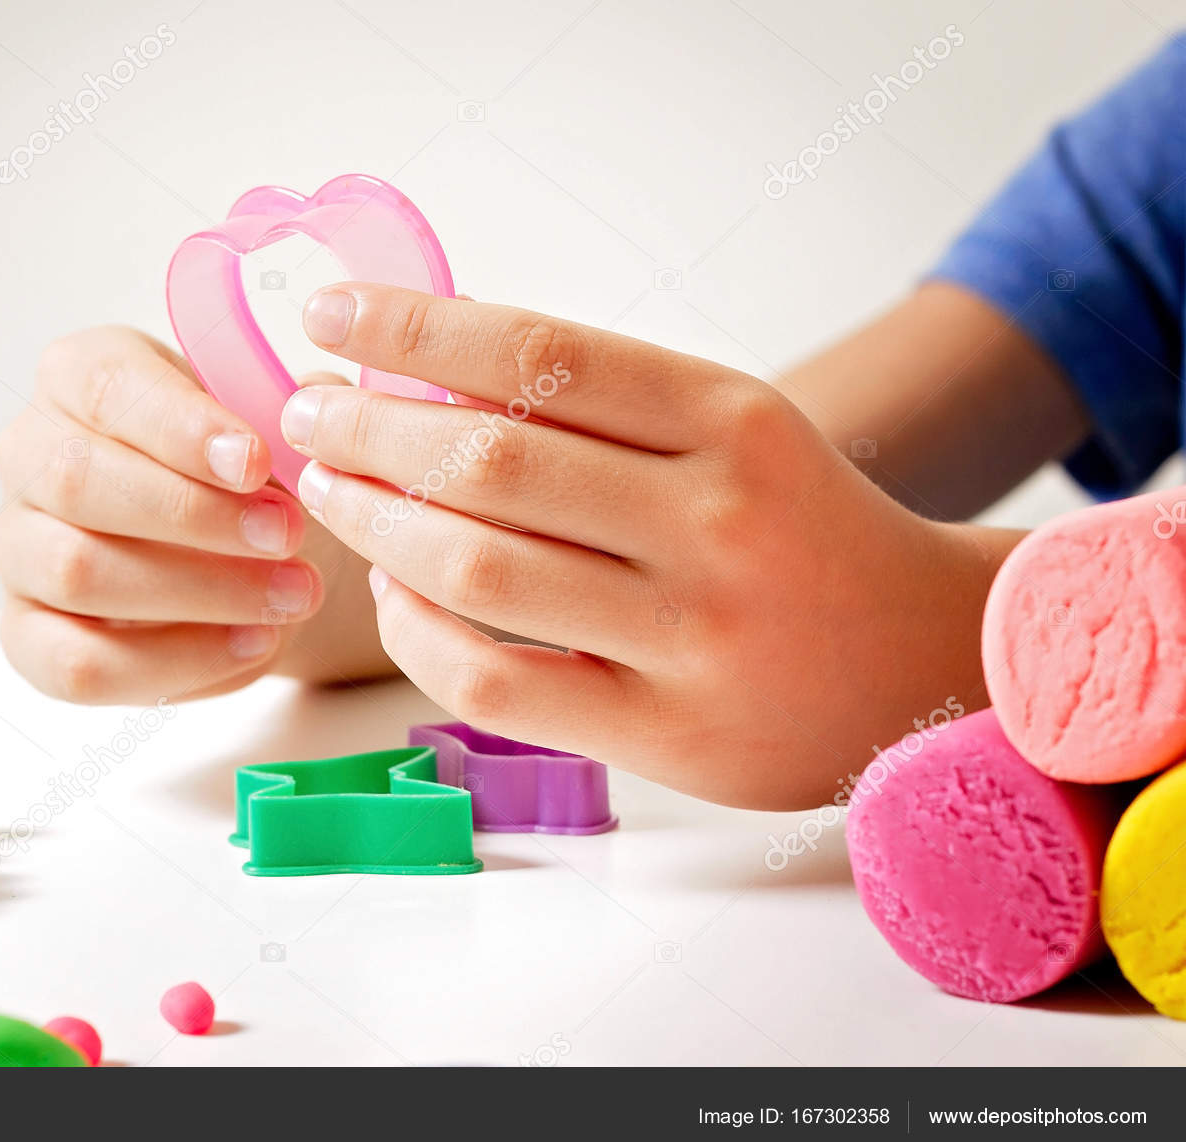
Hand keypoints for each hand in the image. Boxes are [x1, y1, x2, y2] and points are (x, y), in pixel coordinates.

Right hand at [0, 326, 391, 704]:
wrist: (242, 554)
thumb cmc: (243, 472)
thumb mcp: (269, 422)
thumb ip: (286, 407)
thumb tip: (310, 403)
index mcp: (78, 377)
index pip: (105, 386)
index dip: (180, 427)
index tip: (257, 463)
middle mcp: (29, 457)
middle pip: (76, 481)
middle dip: (192, 515)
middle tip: (287, 535)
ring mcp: (17, 550)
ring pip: (76, 572)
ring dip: (198, 590)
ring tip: (293, 595)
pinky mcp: (29, 636)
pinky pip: (77, 663)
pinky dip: (176, 661)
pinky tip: (254, 643)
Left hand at [283, 285, 1016, 808]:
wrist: (925, 657)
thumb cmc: (801, 530)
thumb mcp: (736, 432)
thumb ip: (606, 408)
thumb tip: (427, 372)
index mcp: (734, 419)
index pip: (542, 352)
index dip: (416, 327)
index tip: (334, 316)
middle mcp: (717, 519)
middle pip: (490, 458)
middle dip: (369, 429)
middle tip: (308, 417)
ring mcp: (693, 634)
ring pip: (477, 566)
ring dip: (374, 523)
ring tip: (329, 493)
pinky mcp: (669, 733)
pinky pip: (495, 682)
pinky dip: (419, 633)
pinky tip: (394, 595)